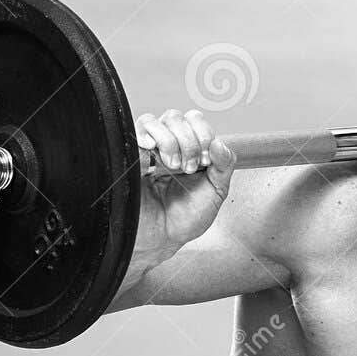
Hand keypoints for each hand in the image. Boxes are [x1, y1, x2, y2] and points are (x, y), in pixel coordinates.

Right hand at [134, 109, 235, 260]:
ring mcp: (149, 149)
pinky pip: (138, 131)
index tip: (206, 161)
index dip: (203, 134)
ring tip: (172, 167)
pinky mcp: (131, 155)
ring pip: (158, 120)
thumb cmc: (184, 219)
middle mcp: (169, 145)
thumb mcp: (215, 193)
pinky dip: (150, 137)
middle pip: (177, 117)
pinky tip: (155, 155)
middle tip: (190, 167)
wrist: (161, 238)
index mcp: (190, 150)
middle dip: (189, 141)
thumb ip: (224, 166)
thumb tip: (220, 144)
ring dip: (171, 141)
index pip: (196, 121)